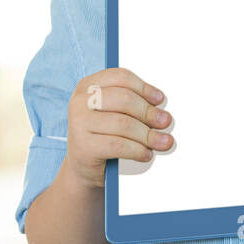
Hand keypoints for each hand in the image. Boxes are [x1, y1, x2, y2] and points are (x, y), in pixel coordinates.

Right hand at [65, 68, 173, 186]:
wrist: (80, 166)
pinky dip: (137, 150)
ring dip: (148, 135)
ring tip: (161, 142)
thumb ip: (130, 106)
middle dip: (149, 112)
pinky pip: (118, 145)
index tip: (159, 99)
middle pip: (124, 99)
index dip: (144, 88)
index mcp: (88, 86)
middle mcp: (80, 102)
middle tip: (164, 121)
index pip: (121, 77)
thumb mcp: (111, 114)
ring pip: (124, 124)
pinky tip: (145, 153)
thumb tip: (160, 112)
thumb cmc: (100, 135)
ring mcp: (79, 123)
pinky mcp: (83, 146)